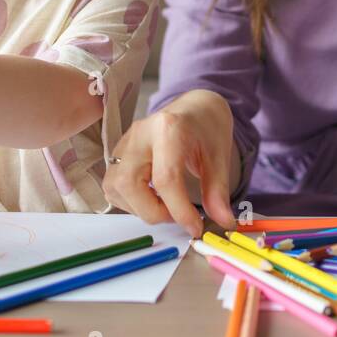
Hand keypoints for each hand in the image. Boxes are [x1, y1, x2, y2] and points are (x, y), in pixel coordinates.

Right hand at [103, 89, 236, 237]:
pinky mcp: (115, 155)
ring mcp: (123, 143)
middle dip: (154, 211)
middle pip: (130, 184)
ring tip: (167, 203)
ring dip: (141, 208)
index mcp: (168, 128)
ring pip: (116, 189)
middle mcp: (139, 134)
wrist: (194, 109)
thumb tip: (223, 222)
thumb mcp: (220, 158)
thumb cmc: (206, 130)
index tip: (196, 227)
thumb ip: (218, 191)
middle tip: (178, 214)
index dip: (180, 211)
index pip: (166, 178)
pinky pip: (113, 189)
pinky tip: (152, 196)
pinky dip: (132, 202)